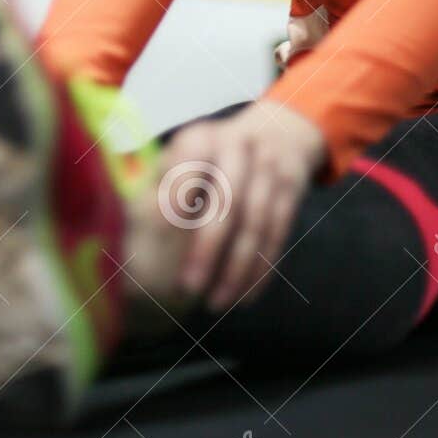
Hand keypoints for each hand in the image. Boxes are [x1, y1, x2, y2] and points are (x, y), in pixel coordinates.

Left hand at [162, 100, 327, 310]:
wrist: (273, 135)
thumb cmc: (204, 164)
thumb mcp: (174, 166)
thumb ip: (157, 192)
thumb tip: (147, 218)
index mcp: (200, 138)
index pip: (191, 167)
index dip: (179, 200)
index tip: (167, 232)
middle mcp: (238, 145)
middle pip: (228, 201)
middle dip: (208, 250)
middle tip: (188, 288)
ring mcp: (270, 165)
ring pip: (257, 224)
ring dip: (236, 270)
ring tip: (215, 303)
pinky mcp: (291, 188)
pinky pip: (278, 235)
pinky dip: (260, 270)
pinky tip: (243, 296)